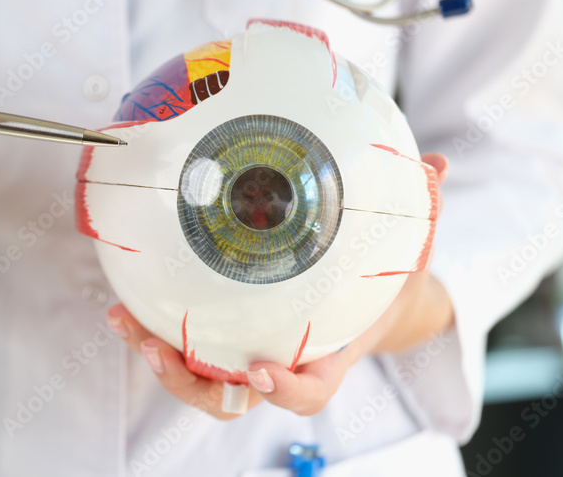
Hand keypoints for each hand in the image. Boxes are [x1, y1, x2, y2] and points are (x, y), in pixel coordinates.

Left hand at [106, 153, 452, 418]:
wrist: (371, 304)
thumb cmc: (385, 284)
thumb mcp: (410, 251)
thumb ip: (422, 213)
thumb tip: (439, 165)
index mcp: (329, 353)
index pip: (310, 389)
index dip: (286, 388)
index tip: (261, 370)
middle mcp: (283, 364)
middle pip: (233, 398)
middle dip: (192, 383)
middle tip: (160, 349)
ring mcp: (249, 357)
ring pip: (198, 380)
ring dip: (157, 357)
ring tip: (125, 322)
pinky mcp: (223, 340)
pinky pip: (184, 347)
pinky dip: (151, 330)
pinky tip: (123, 302)